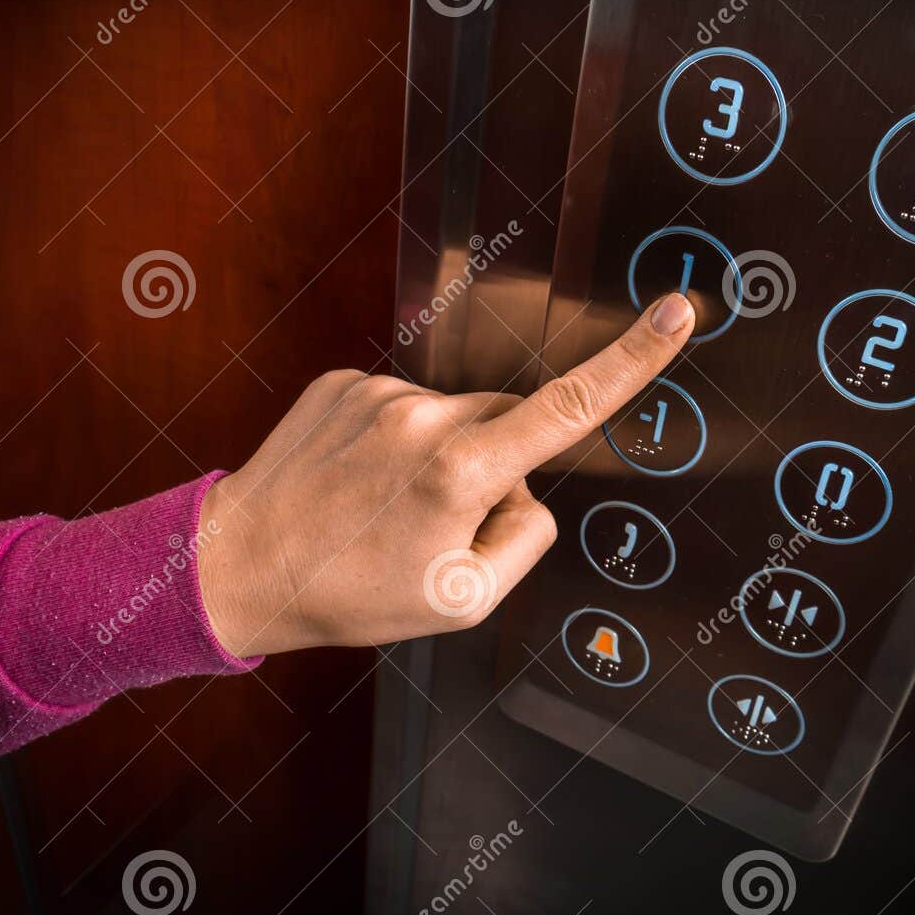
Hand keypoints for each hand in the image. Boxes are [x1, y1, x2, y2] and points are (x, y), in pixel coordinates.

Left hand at [197, 293, 694, 656]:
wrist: (238, 565)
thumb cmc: (351, 594)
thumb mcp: (462, 601)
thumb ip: (525, 539)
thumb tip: (525, 485)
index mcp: (462, 472)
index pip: (569, 408)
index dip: (634, 361)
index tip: (676, 312)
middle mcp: (425, 418)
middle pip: (506, 423)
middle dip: (494, 466)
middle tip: (433, 527)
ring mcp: (379, 393)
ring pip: (452, 417)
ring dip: (440, 457)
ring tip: (382, 510)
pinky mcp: (342, 382)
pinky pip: (402, 408)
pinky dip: (396, 443)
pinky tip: (357, 483)